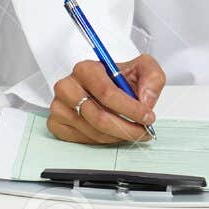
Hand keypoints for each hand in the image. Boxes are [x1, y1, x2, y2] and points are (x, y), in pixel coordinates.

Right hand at [48, 54, 165, 143]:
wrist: (106, 85)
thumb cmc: (120, 77)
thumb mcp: (143, 68)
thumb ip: (152, 78)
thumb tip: (145, 100)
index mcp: (86, 69)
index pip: (107, 93)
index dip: (130, 108)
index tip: (147, 116)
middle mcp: (67, 87)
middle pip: (99, 116)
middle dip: (127, 128)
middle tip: (143, 131)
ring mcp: (59, 106)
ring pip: (93, 131)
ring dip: (118, 136)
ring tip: (133, 132)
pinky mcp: (56, 123)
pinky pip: (82, 139)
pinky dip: (103, 140)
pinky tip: (114, 133)